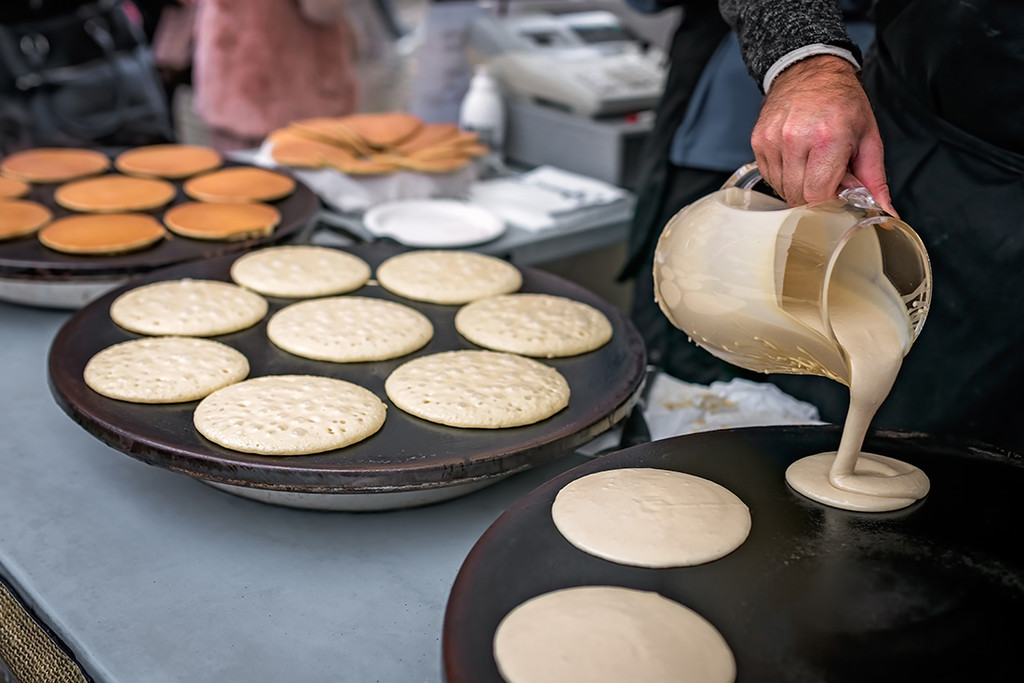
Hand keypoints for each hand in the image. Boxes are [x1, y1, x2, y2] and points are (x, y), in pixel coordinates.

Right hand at [751, 55, 894, 214]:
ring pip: (781, 189)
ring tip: (812, 164)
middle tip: (828, 177)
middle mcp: (795, 138)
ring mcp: (772, 140)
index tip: (838, 194)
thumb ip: (874, 179)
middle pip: (797, 196)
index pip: (817, 195)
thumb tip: (886, 212)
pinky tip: (797, 160)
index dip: (828, 203)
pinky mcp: (758, 141)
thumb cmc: (842, 101)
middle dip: (814, 196)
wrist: (810, 70)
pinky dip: (784, 176)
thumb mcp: (868, 137)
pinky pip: (769, 176)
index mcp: (828, 138)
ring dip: (798, 186)